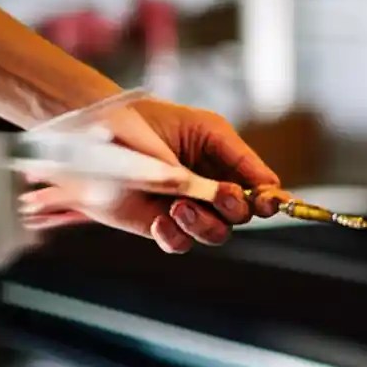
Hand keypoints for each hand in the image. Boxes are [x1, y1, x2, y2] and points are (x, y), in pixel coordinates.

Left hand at [18, 98, 289, 252]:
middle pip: (243, 216)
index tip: (268, 201)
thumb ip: (238, 157)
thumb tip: (269, 186)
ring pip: (216, 234)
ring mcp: (186, 209)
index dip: (269, 198)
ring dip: (204, 223)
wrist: (96, 133)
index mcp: (226, 163)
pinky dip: (176, 236)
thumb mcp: (204, 129)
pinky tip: (162, 219)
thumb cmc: (151, 122)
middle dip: (235, 208)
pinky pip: (181, 244)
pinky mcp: (159, 225)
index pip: (260, 188)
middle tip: (220, 196)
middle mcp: (210, 189)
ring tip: (179, 205)